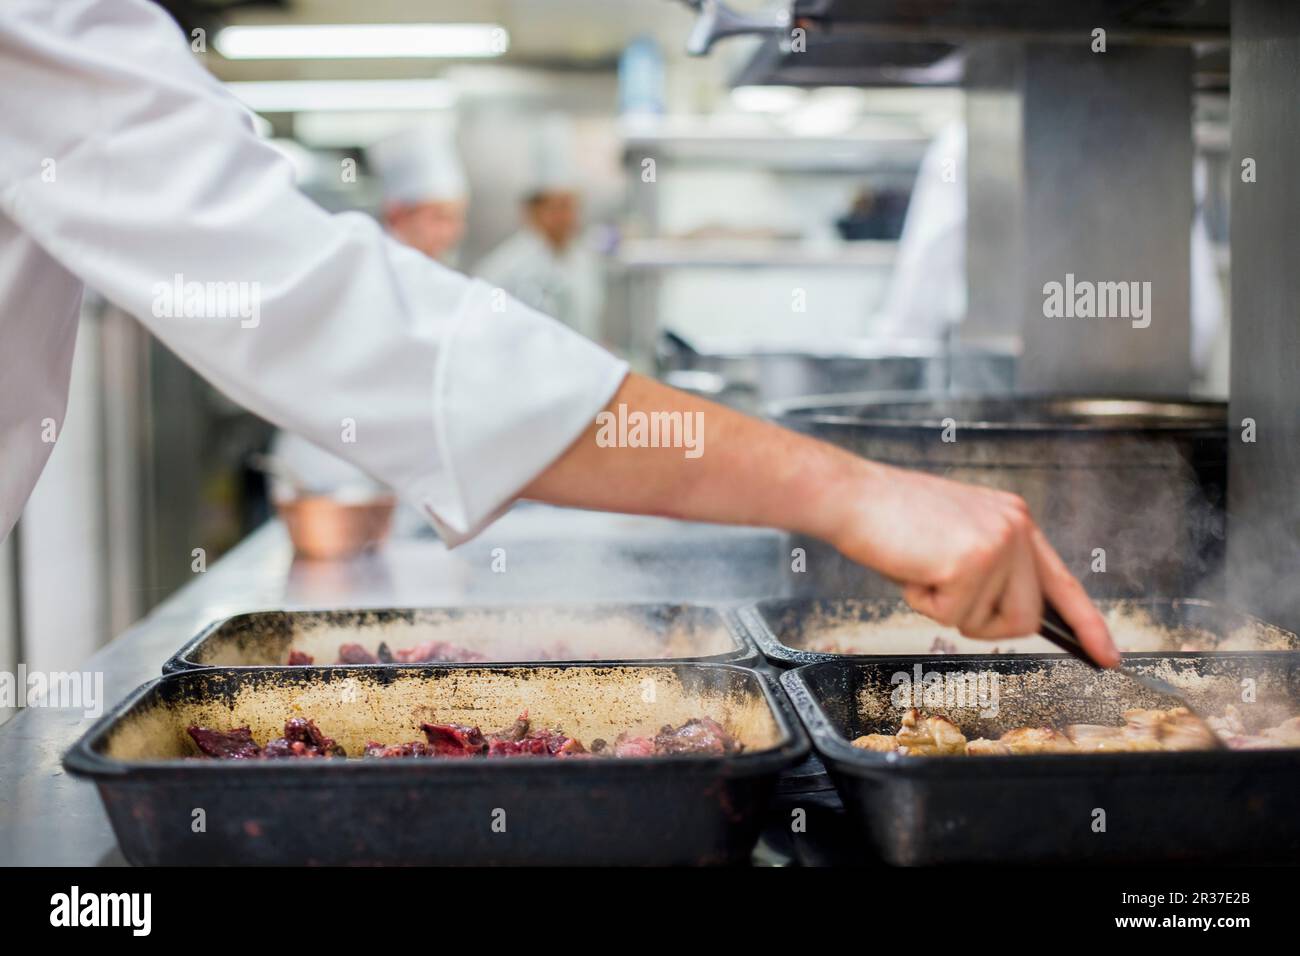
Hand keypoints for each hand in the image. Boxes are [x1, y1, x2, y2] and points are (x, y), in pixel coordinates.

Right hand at [828, 461, 1118, 666]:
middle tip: (941, 592)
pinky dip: (925, 604)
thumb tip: (1010, 620)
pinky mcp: (972, 561)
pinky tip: (911, 568)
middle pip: (1026, 618)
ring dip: (948, 611)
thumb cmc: (889, 521)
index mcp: (1015, 519)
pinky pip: (954, 618)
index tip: (1108, 655)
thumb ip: (990, 571)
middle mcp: (1015, 527)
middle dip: (982, 622)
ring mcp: (997, 543)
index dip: (1087, 623)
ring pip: (990, 623)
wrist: (851, 496)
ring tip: (923, 570)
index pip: (1063, 582)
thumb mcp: (955, 539)